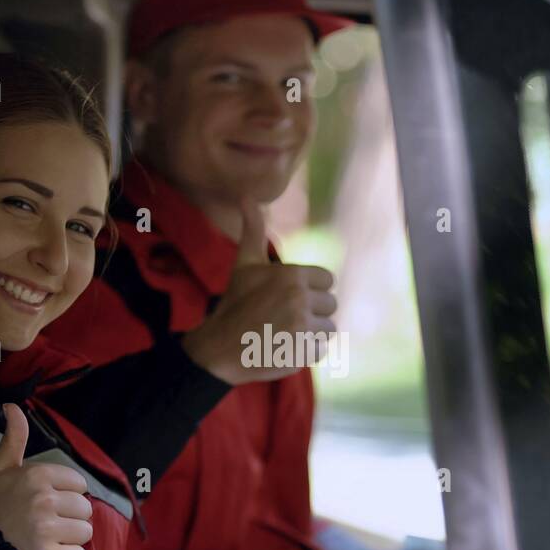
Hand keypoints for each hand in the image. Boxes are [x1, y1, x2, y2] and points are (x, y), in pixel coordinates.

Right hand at [0, 403, 93, 549]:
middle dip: (70, 515)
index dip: (66, 493)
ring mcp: (46, 529)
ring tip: (47, 536)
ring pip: (85, 532)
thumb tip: (12, 405)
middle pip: (85, 508)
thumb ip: (14, 437)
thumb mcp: (2, 467)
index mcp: (38, 476)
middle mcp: (44, 500)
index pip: (80, 484)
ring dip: (70, 537)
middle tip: (46, 520)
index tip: (46, 500)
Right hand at [181, 199, 336, 384]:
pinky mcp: (303, 354)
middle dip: (312, 312)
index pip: (327, 281)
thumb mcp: (245, 263)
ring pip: (327, 329)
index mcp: (292, 276)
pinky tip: (284, 348)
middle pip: (330, 305)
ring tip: (285, 333)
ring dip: (311, 332)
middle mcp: (300, 300)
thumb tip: (246, 195)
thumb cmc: (235, 302)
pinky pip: (320, 350)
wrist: (219, 347)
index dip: (310, 289)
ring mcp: (302, 329)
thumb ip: (254, 229)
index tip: (289, 297)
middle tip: (284, 317)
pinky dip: (305, 352)